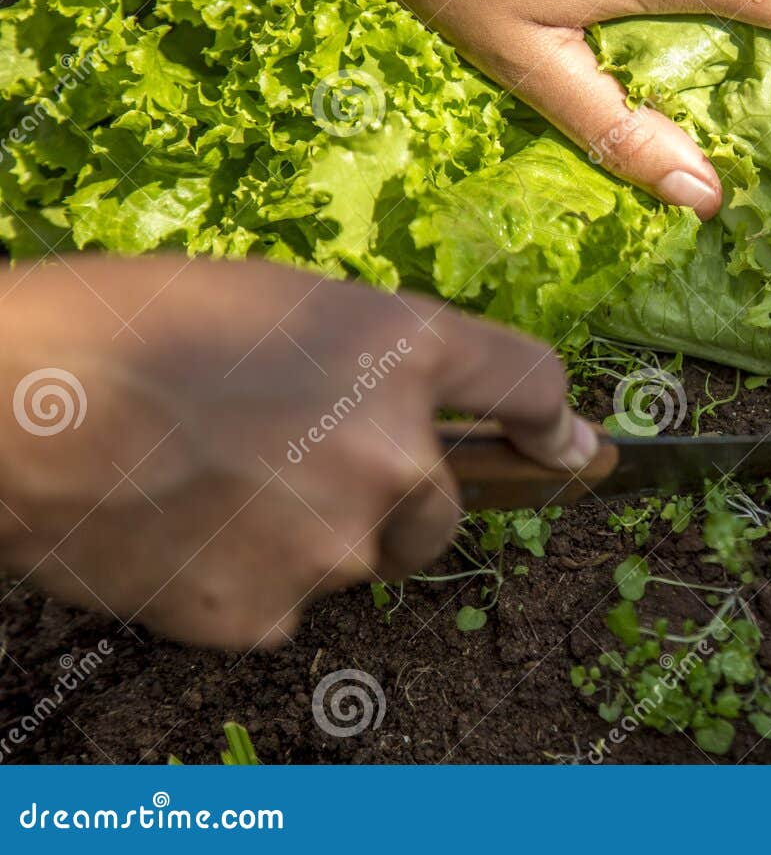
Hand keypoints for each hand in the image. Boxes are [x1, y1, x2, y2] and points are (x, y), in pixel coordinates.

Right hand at [0, 255, 612, 649]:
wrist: (8, 408)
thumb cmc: (134, 324)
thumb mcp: (284, 303)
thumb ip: (378, 358)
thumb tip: (426, 417)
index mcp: (404, 350)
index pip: (531, 386)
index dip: (554, 421)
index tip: (569, 447)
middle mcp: (395, 452)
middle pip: (446, 505)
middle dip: (399, 495)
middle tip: (305, 465)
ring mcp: (334, 542)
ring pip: (364, 557)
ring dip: (321, 536)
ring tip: (224, 488)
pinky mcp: (266, 613)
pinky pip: (288, 604)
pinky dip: (251, 578)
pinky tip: (188, 531)